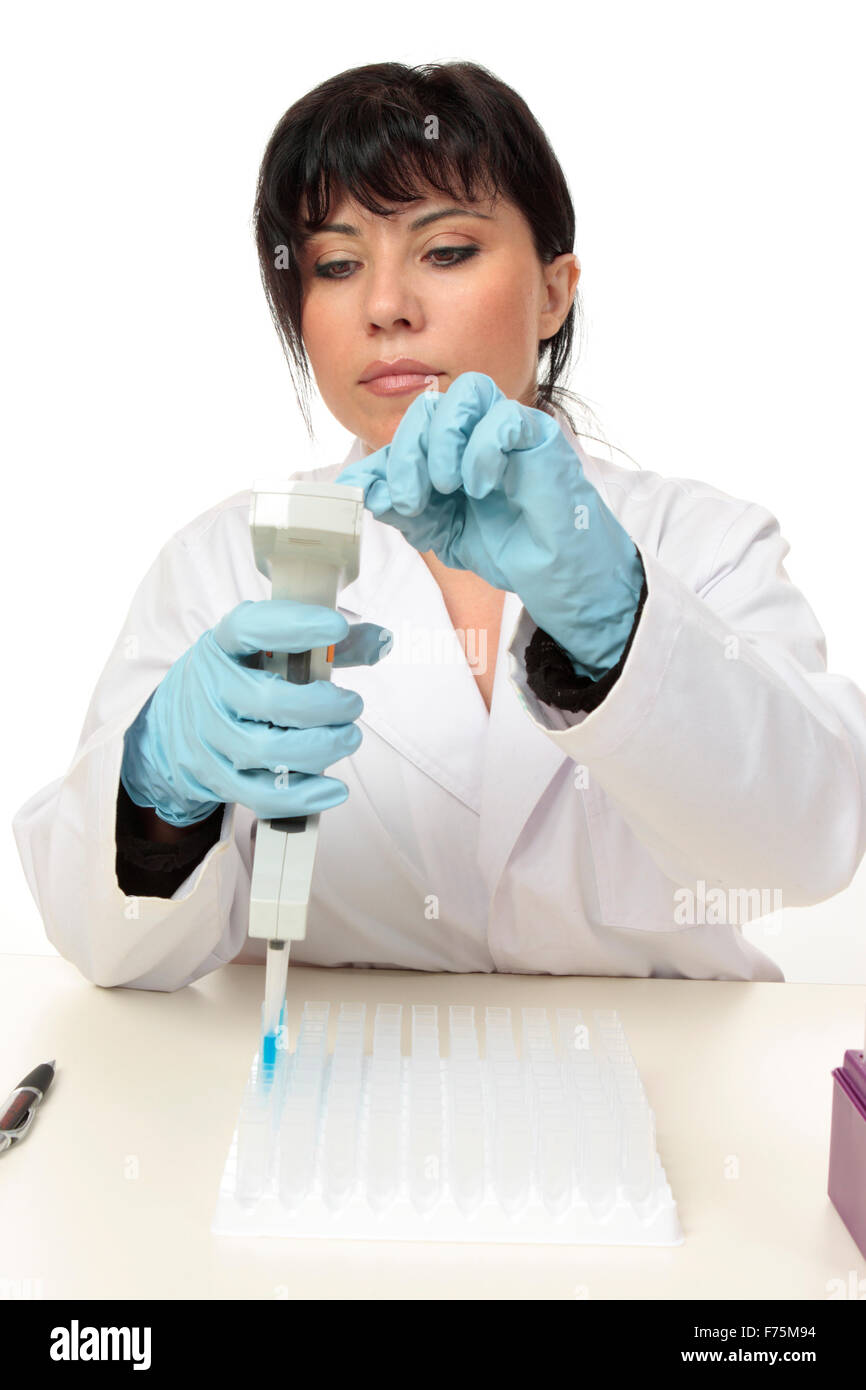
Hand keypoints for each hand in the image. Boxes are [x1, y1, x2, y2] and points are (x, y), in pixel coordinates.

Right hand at [120, 599, 391, 825]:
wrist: (173, 727)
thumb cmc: (241, 679)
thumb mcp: (270, 650)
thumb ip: (328, 645)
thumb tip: (384, 641)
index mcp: (223, 645)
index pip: (250, 628)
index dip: (293, 625)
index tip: (336, 627)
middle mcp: (210, 689)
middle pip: (267, 702)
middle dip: (324, 707)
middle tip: (353, 705)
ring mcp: (210, 737)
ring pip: (266, 752)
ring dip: (321, 749)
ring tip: (349, 738)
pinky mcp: (216, 779)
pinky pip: (260, 795)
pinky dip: (303, 796)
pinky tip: (335, 789)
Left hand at [337, 371, 642, 678]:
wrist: (551, 574)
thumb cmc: (504, 546)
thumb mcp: (438, 530)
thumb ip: (401, 505)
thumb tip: (358, 484)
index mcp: (452, 448)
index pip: (410, 429)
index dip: (385, 459)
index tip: (373, 496)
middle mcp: (478, 431)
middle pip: (432, 404)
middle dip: (409, 452)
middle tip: (410, 498)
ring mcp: (509, 429)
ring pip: (468, 392)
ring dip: (444, 440)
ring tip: (447, 486)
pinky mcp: (539, 437)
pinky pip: (505, 418)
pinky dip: (481, 450)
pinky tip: (479, 486)